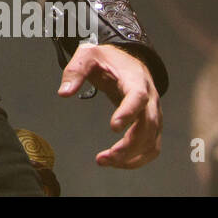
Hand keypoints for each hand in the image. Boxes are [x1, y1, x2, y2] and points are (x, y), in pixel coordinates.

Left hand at [58, 43, 161, 168]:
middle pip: (148, 125)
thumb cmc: (108, 59)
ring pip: (152, 141)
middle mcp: (151, 98)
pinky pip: (151, 146)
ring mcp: (154, 113)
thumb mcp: (88, 55)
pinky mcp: (152, 124)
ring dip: (132, 157)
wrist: (128, 59)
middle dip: (129, 146)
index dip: (128, 113)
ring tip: (105, 161)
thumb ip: (75, 71)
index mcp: (136, 80)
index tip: (113, 127)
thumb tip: (63, 93)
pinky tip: (118, 162)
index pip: (138, 97)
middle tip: (105, 157)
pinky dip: (138, 159)